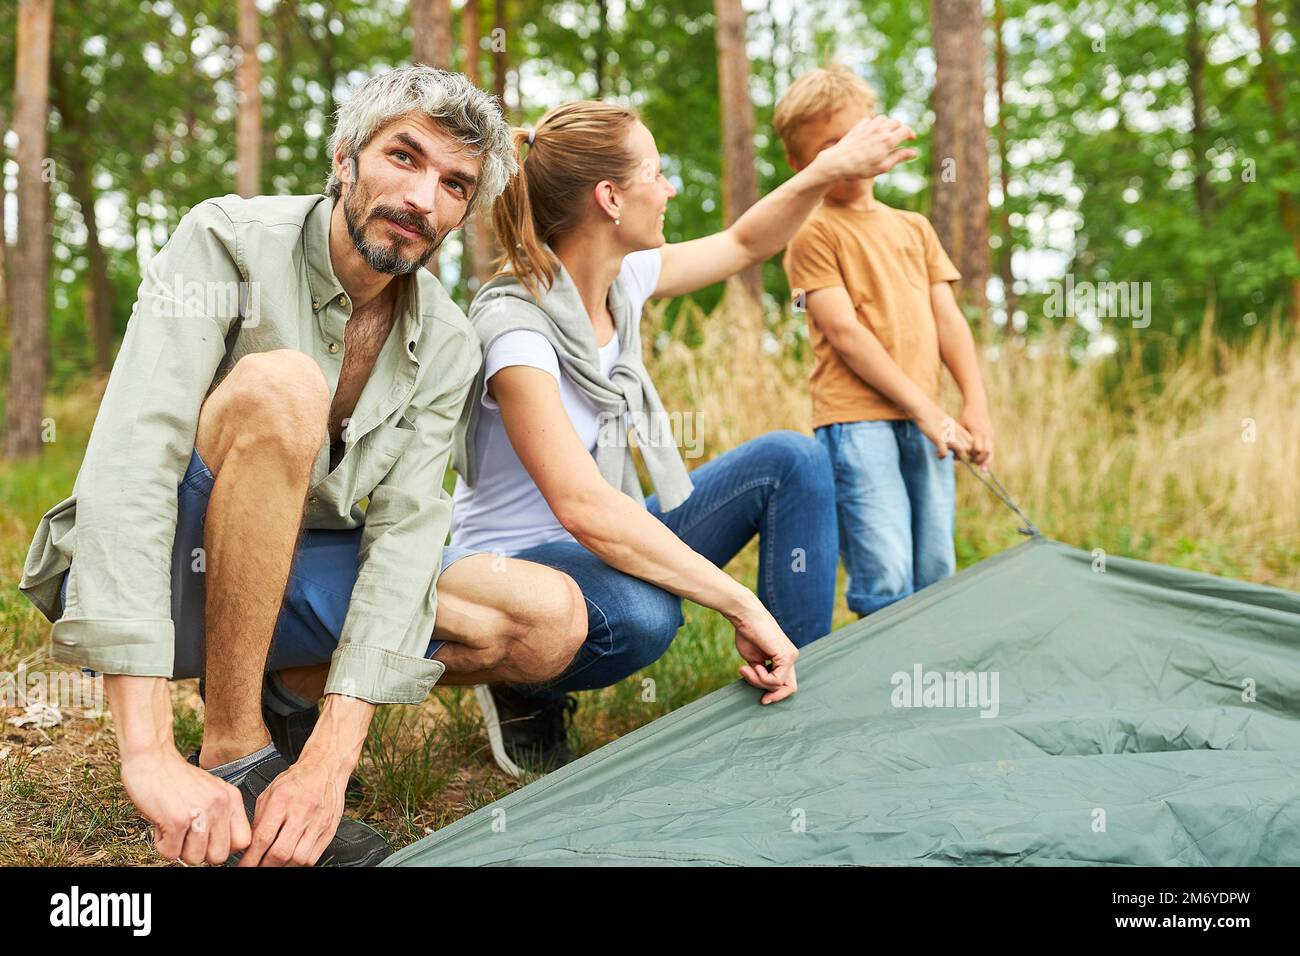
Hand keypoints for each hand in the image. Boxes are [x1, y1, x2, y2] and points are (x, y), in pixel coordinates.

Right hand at [120, 747, 249, 865]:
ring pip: (194, 858)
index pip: (243, 841)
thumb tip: (222, 848)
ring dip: (178, 848)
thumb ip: (221, 815)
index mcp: (231, 798)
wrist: (151, 758)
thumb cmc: (176, 778)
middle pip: (219, 856)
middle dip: (200, 853)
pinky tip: (162, 824)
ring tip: (173, 826)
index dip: (224, 848)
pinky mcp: (177, 820)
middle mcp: (220, 805)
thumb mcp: (211, 790)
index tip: (210, 844)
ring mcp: (200, 813)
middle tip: (187, 837)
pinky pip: (171, 853)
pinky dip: (162, 844)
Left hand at [238, 754, 346, 866]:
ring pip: (298, 859)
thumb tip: (250, 845)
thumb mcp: (270, 793)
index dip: (250, 858)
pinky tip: (290, 861)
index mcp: (282, 800)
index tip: (244, 865)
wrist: (325, 768)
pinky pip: (313, 857)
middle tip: (257, 868)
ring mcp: (318, 822)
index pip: (263, 838)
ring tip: (273, 865)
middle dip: (265, 866)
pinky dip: (298, 864)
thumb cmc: (297, 779)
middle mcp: (302, 812)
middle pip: (281, 852)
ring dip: (282, 866)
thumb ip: (259, 819)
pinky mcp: (329, 830)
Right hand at [727, 595, 799, 704]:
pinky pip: (775, 680)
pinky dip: (761, 677)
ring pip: (778, 685)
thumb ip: (761, 674)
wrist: (745, 616)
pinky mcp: (787, 656)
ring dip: (759, 682)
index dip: (776, 695)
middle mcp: (792, 657)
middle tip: (761, 699)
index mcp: (785, 658)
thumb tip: (764, 691)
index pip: (787, 684)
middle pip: (790, 689)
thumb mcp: (754, 660)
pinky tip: (754, 666)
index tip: (762, 700)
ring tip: (746, 669)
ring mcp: (791, 656)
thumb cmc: (747, 634)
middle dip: (774, 696)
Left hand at [814, 115, 917, 181]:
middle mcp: (880, 130)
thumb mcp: (883, 166)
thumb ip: (899, 157)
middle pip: (896, 122)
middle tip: (900, 137)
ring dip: (888, 124)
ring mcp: (869, 126)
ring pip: (884, 118)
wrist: (838, 162)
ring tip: (887, 133)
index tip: (911, 139)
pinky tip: (873, 132)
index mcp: (888, 140)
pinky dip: (875, 124)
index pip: (906, 130)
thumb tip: (915, 152)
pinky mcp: (859, 126)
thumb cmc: (861, 168)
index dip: (911, 134)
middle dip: (901, 129)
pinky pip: (870, 120)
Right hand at [916, 403, 973, 460]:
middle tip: (952, 455)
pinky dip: (942, 456)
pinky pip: (944, 453)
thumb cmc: (933, 416)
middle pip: (969, 448)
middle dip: (962, 455)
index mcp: (959, 429)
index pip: (972, 442)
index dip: (967, 449)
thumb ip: (952, 431)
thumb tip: (951, 439)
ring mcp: (948, 436)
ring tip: (946, 455)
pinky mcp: (939, 439)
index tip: (958, 452)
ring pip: (962, 451)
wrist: (924, 409)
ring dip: (955, 457)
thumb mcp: (948, 423)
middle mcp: (956, 433)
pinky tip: (937, 454)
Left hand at [960, 405, 994, 469]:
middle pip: (987, 452)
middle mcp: (986, 433)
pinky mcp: (992, 435)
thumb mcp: (960, 426)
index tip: (967, 460)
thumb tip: (947, 452)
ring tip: (982, 468)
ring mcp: (990, 434)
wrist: (978, 405)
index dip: (973, 456)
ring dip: (987, 460)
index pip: (978, 449)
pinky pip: (992, 448)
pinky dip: (989, 456)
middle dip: (981, 460)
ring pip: (992, 451)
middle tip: (975, 465)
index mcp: (977, 431)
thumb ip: (956, 439)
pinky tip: (984, 462)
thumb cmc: (966, 416)